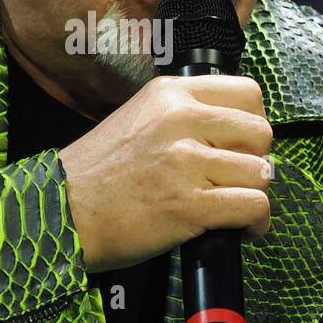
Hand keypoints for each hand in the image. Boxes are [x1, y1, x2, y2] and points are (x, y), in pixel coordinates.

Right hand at [58, 74, 272, 272]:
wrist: (61, 212)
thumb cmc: (98, 173)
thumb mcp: (138, 118)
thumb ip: (183, 116)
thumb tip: (234, 135)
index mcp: (170, 93)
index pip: (248, 93)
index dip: (252, 123)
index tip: (241, 145)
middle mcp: (181, 119)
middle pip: (261, 132)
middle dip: (256, 160)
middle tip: (235, 179)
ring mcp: (185, 162)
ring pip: (262, 172)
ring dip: (254, 194)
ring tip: (235, 207)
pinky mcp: (189, 204)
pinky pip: (253, 206)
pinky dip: (255, 223)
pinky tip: (242, 230)